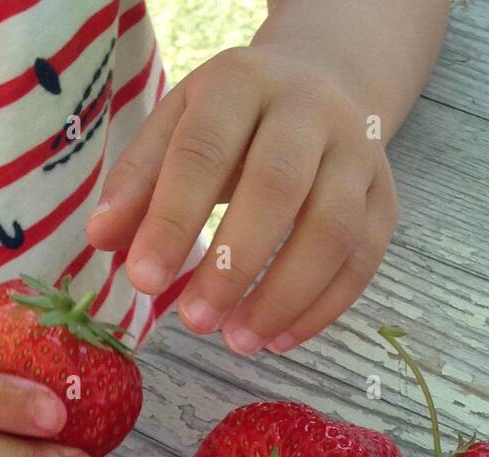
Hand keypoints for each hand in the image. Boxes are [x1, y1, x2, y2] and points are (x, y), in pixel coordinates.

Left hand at [86, 43, 397, 354]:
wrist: (327, 87)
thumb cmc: (235, 122)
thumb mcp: (178, 127)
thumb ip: (139, 181)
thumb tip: (102, 240)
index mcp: (243, 82)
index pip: (205, 152)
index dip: (174, 220)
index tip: (144, 281)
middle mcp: (310, 112)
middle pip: (278, 188)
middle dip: (234, 264)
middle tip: (194, 321)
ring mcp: (359, 157)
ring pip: (332, 231)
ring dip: (283, 297)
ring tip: (238, 342)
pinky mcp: (386, 201)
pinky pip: (362, 262)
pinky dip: (321, 310)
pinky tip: (278, 340)